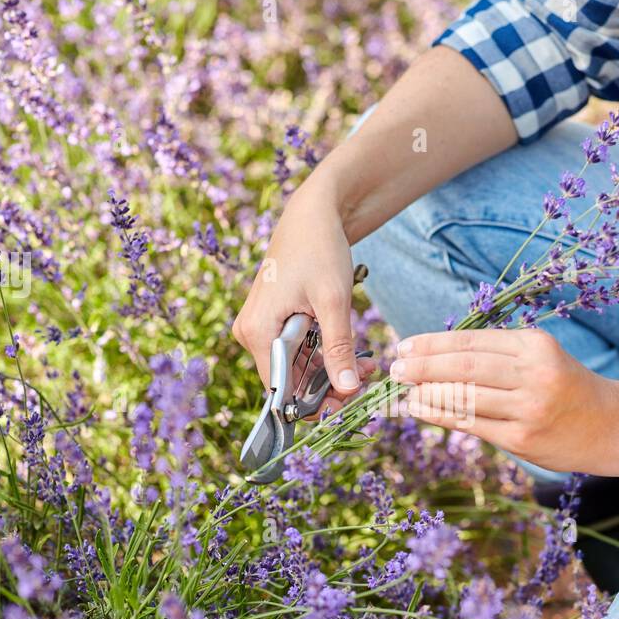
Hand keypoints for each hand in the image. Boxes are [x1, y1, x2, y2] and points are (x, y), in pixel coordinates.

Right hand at [231, 183, 374, 411]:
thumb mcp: (333, 302)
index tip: (348, 405)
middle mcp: (251, 334)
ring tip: (367, 366)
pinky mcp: (273, 322)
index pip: (281, 390)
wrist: (313, 214)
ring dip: (331, 372)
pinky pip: (297, 352)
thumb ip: (339, 348)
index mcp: (257, 331)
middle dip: (329, 387)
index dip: (314, 404)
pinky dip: (324, 357)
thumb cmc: (320, 249)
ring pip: (296, 369)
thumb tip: (347, 390)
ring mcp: (260, 328)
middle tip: (366, 381)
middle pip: (289, 382)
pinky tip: (353, 355)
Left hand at [391, 328, 618, 474]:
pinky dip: (441, 416)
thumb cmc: (566, 386)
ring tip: (403, 391)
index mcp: (535, 346)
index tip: (405, 345)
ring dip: (426, 393)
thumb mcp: (540, 357)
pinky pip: (472, 424)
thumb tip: (436, 354)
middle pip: (464, 366)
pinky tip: (421, 409)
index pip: (472, 341)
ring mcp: (528, 409)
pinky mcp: (523, 440)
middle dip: (423, 366)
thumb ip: (498, 354)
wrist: (611, 425)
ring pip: (464, 397)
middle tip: (395, 367)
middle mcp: (533, 374)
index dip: (433, 343)